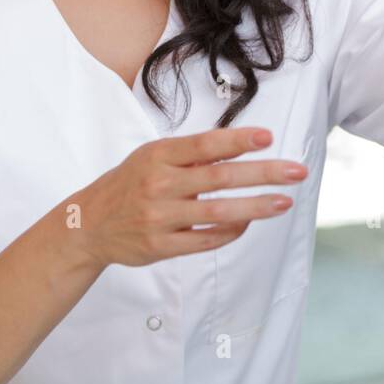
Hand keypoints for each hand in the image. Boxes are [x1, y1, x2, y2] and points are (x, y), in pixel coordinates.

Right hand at [69, 127, 306, 269]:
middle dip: (263, 174)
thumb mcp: (153, 156)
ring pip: (218, 212)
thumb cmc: (130, 184)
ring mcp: (160, 217)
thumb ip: (191, 153)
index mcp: (159, 155)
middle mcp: (160, 184)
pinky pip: (206, 240)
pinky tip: (250, 222)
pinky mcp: (161, 246)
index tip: (268, 138)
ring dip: (256, 206)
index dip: (238, 140)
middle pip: (220, 177)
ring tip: (284, 202)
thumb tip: (241, 144)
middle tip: (296, 172)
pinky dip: (232, 231)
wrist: (87, 224)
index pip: (205, 145)